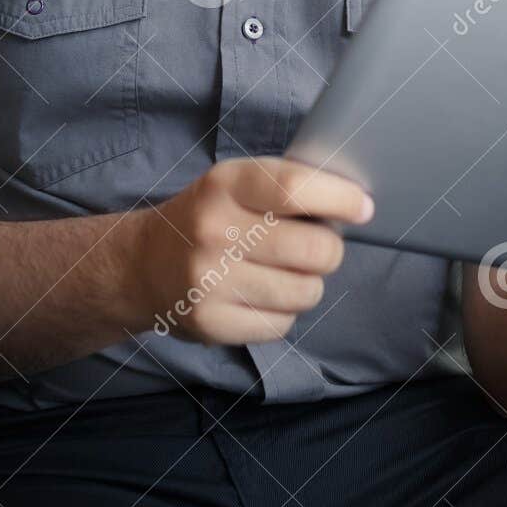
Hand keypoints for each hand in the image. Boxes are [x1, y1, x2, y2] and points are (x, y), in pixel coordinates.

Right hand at [133, 156, 373, 344]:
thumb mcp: (234, 183)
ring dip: (307, 283)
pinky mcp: (212, 323)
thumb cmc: (208, 216)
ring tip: (283, 271)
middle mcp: (215, 231)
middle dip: (329, 249)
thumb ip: (286, 186)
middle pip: (314, 248)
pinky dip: (283, 312)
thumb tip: (353, 203)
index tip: (363, 208)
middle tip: (317, 246)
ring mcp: (211, 281)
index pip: (295, 188)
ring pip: (306, 291)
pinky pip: (282, 324)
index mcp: (226, 185)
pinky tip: (261, 294)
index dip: (340, 199)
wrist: (143, 264)